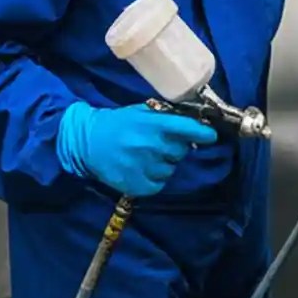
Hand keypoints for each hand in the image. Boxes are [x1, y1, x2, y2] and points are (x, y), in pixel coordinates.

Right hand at [56, 101, 216, 196]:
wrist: (86, 142)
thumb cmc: (118, 123)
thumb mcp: (142, 112)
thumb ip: (166, 118)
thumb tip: (193, 125)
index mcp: (154, 124)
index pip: (189, 129)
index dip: (203, 134)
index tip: (211, 136)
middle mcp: (152, 146)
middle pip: (181, 151)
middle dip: (175, 148)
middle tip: (158, 144)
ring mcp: (144, 167)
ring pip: (170, 169)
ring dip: (163, 164)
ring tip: (145, 156)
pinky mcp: (137, 185)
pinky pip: (159, 184)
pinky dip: (154, 178)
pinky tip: (141, 169)